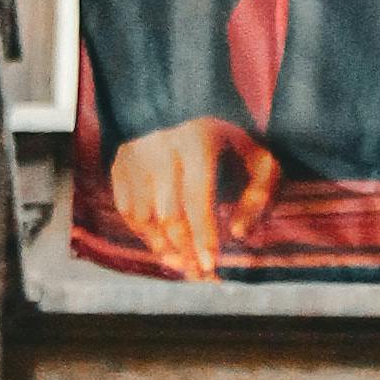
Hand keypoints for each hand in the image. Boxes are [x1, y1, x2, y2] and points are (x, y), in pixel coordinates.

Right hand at [110, 117, 281, 278]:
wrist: (183, 103)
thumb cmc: (228, 138)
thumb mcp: (256, 157)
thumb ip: (259, 194)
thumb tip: (238, 233)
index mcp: (197, 140)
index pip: (197, 198)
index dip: (204, 235)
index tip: (211, 264)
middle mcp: (161, 147)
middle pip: (168, 214)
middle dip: (186, 251)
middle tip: (201, 276)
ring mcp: (136, 157)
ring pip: (144, 218)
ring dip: (165, 248)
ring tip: (186, 265)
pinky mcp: (120, 166)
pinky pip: (128, 212)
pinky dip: (146, 235)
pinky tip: (165, 247)